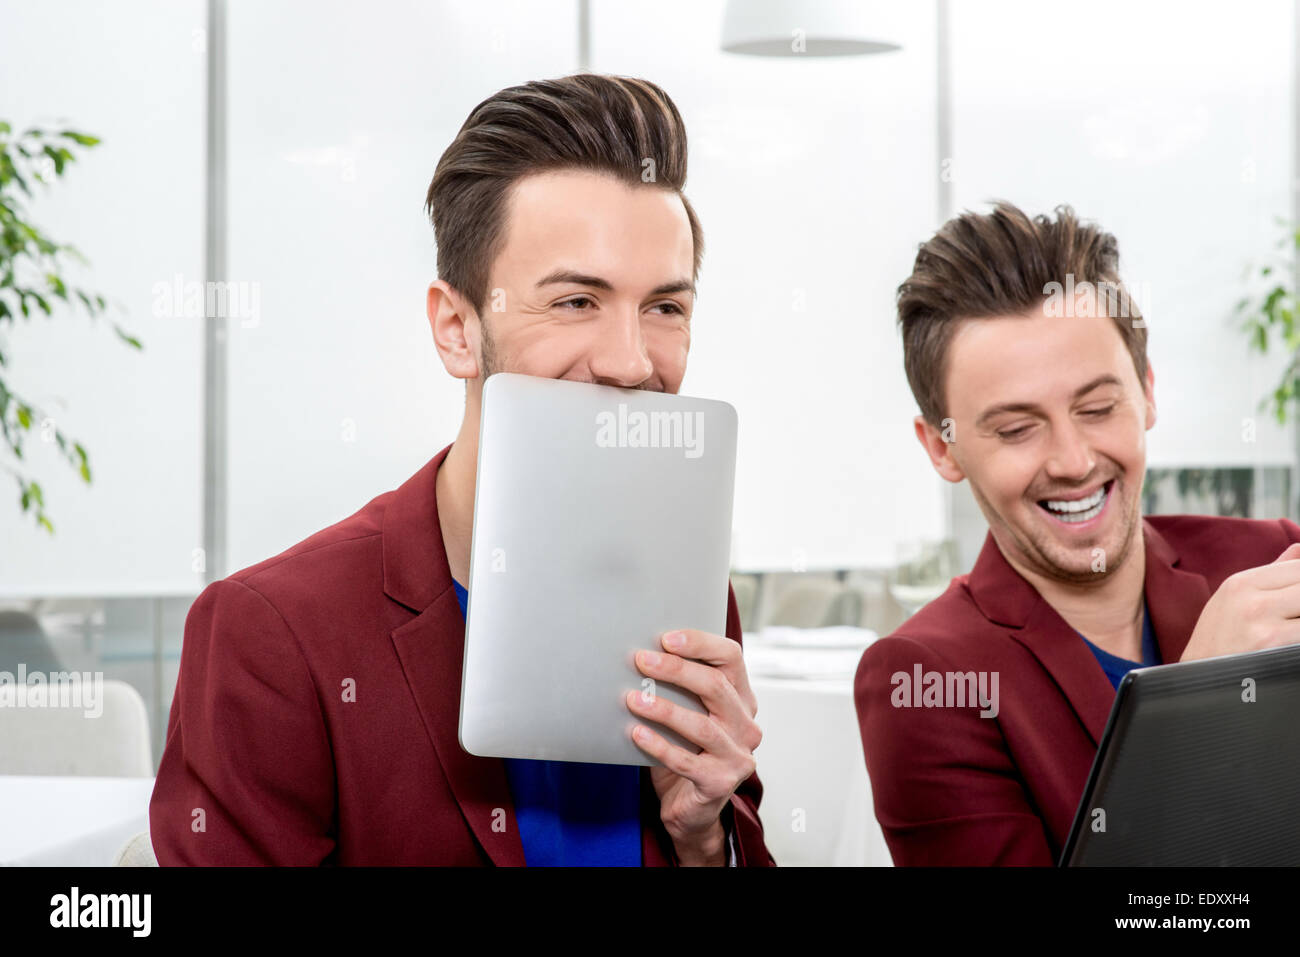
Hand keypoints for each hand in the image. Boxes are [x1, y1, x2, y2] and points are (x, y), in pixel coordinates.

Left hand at [625, 629, 761, 865]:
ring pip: (702, 725)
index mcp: (742, 700)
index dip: (700, 644)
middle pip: (715, 686)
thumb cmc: (687, 753)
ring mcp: (737, 756)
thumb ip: (680, 690)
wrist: (692, 809)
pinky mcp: (720, 782)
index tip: (666, 638)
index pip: (731, 658)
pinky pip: (686, 761)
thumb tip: (641, 659)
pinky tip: (636, 733)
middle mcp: (746, 726)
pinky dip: (659, 745)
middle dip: (676, 670)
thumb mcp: (689, 715)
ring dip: (664, 709)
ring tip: (632, 699)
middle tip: (641, 660)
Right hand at [1182, 542, 1299, 661]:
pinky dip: (1297, 638)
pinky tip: (1288, 643)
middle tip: (1291, 614)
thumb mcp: (1233, 598)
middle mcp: (1251, 599)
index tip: (1294, 600)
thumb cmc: (1217, 640)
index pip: (1298, 567)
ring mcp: (1263, 623)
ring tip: (1288, 627)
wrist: (1196, 679)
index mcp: (1242, 583)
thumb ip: (1271, 573)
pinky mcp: (1274, 644)